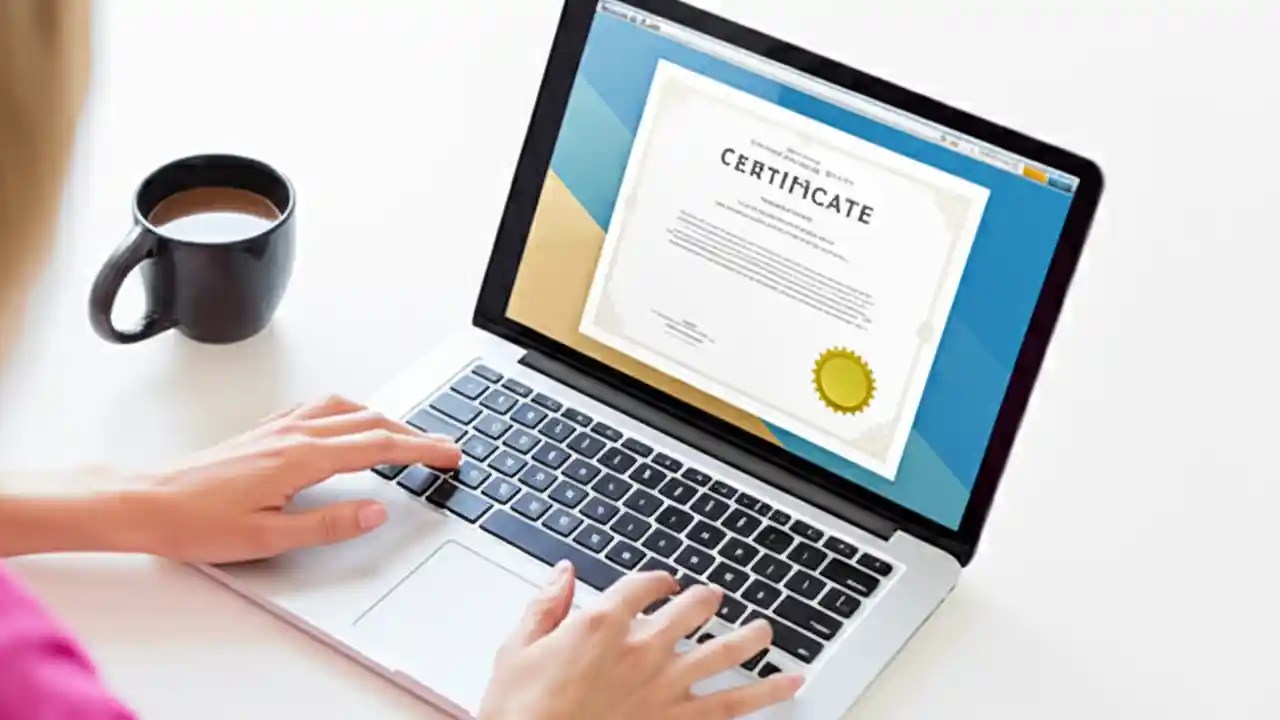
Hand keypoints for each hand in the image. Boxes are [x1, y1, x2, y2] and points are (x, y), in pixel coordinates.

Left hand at [132, 395, 459, 562]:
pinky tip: (348, 423)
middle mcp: (293, 433)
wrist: (145, 502)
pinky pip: (320, 408)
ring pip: (347, 409)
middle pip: (371, 422)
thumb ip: (329, 524)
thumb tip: (376, 511)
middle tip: (445, 448)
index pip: (379, 447)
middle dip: (415, 434)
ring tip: (406, 436)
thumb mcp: (269, 538)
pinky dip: (350, 412)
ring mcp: (278, 427)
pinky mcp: (264, 430)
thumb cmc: (196, 521)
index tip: (451, 455)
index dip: (422, 450)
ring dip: (384, 419)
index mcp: (302, 457)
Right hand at [479, 563, 803, 719]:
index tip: (664, 581)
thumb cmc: (520, 712)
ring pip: (723, 651)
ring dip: (748, 636)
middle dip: (705, 599)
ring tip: (764, 630)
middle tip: (713, 597)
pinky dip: (768, 693)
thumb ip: (545, 606)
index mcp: (601, 623)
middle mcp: (641, 648)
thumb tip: (562, 573)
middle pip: (690, 609)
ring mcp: (665, 686)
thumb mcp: (518, 649)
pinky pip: (733, 705)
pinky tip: (792, 683)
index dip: (658, 578)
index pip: (643, 584)